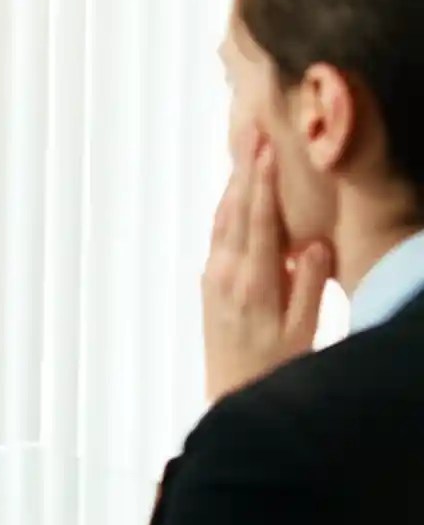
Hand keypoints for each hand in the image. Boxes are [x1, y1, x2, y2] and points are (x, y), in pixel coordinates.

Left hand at [202, 130, 331, 403]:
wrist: (232, 394)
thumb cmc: (276, 366)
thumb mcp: (302, 330)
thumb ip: (308, 285)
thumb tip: (314, 244)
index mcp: (254, 282)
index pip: (258, 221)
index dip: (263, 182)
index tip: (267, 148)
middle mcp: (227, 273)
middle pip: (236, 210)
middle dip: (246, 169)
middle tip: (254, 130)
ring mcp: (214, 276)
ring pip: (223, 219)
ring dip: (235, 183)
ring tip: (246, 149)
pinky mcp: (210, 282)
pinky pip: (219, 234)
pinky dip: (229, 207)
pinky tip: (237, 192)